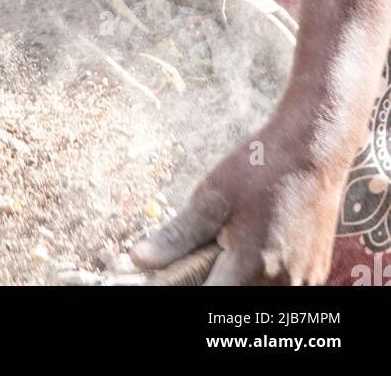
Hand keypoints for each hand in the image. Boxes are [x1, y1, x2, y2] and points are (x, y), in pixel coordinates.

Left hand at [128, 111, 349, 285]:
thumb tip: (138, 259)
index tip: (169, 277)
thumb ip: (176, 235)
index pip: (207, 301)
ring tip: (231, 245)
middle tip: (203, 253)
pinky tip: (256, 247)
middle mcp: (282, 285)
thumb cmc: (261, 168)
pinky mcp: (314, 276)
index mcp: (251, 268)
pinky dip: (260, 278)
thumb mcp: (212, 196)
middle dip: (209, 283)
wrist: (313, 150)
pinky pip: (279, 290)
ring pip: (256, 298)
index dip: (185, 288)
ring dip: (236, 280)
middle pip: (232, 299)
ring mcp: (303, 283)